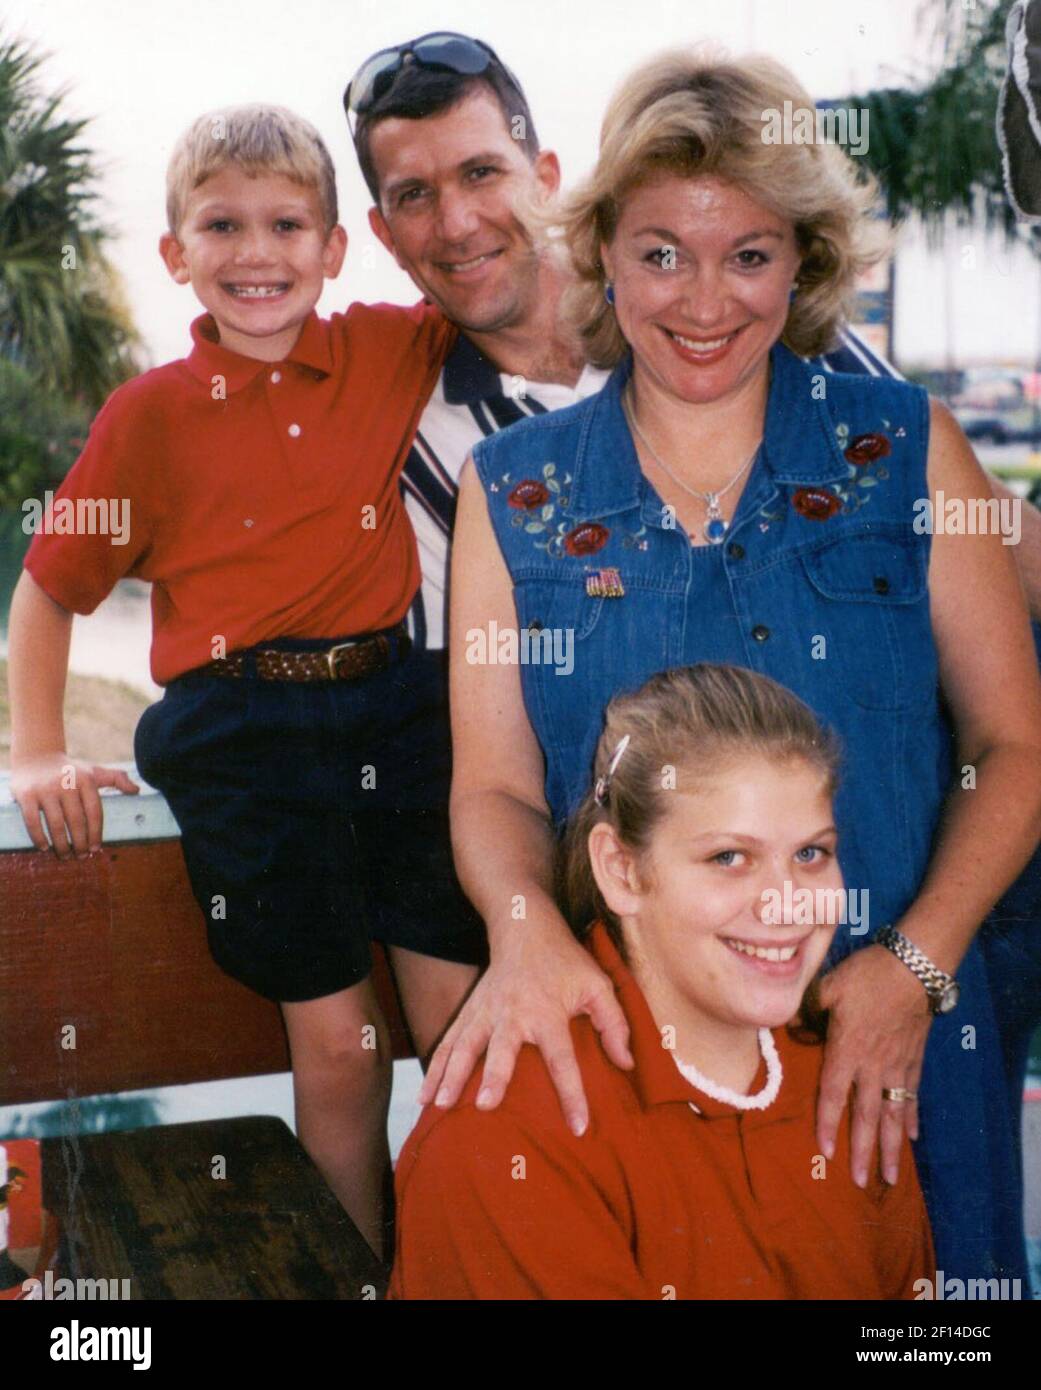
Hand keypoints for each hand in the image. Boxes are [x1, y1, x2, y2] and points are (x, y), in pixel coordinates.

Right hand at [10, 754, 139, 857]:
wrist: (36, 756)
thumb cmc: (70, 770)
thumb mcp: (94, 771)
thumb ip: (116, 779)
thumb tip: (136, 791)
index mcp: (86, 780)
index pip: (95, 812)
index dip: (96, 834)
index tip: (96, 849)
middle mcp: (67, 784)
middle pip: (76, 822)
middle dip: (80, 843)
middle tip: (81, 856)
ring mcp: (46, 789)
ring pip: (56, 825)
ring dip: (62, 845)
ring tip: (65, 856)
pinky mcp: (26, 794)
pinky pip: (33, 821)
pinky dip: (39, 837)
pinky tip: (45, 848)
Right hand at [418, 915, 633, 1136]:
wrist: (524, 927)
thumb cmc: (566, 961)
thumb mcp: (598, 985)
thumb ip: (615, 1023)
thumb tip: (627, 1063)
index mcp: (547, 1012)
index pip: (562, 1058)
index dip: (572, 1093)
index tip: (578, 1126)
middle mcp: (512, 1013)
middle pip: (501, 1049)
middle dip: (493, 1076)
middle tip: (485, 1105)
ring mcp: (485, 1012)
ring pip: (463, 1046)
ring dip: (451, 1076)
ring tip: (439, 1106)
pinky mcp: (469, 1012)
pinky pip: (447, 1042)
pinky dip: (434, 1069)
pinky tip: (424, 1097)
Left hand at [816, 942, 931, 1188]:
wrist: (914, 967)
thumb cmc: (868, 975)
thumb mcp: (827, 986)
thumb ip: (807, 1009)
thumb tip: (788, 1025)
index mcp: (847, 1050)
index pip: (833, 1094)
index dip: (827, 1123)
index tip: (825, 1151)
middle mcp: (873, 1066)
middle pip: (866, 1116)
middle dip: (863, 1150)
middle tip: (861, 1182)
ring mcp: (897, 1066)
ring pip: (893, 1115)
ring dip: (891, 1148)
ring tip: (889, 1176)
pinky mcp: (914, 1060)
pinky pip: (912, 1095)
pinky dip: (912, 1118)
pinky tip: (912, 1138)